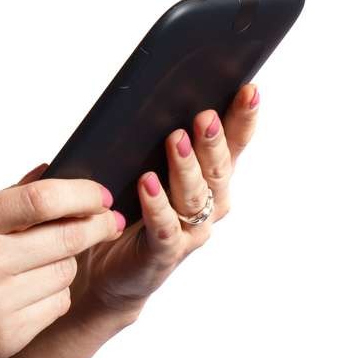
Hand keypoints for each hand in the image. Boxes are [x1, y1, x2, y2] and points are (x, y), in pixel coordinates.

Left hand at [19, 83, 260, 317]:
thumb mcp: (140, 163)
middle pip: (217, 170)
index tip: (249, 90)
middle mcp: (208, 205)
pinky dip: (156, 205)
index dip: (242, 119)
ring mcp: (189, 231)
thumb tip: (149, 92)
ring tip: (176, 140)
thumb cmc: (127, 206)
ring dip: (186, 168)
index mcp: (209, 179)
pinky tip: (147, 183)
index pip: (233, 145)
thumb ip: (152, 137)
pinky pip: (164, 228)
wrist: (107, 267)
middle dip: (212, 142)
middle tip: (204, 115)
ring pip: (194, 197)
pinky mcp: (163, 253)